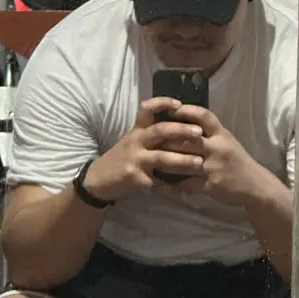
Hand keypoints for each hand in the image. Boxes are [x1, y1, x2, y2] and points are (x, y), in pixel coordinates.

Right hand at [84, 98, 206, 201]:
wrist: (99, 180)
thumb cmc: (121, 158)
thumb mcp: (132, 141)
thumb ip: (150, 134)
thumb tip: (178, 124)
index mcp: (137, 130)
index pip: (146, 109)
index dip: (162, 103)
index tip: (179, 104)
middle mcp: (136, 142)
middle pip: (159, 131)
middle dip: (181, 130)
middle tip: (199, 133)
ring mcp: (135, 160)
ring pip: (162, 158)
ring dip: (182, 160)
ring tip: (199, 163)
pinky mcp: (135, 178)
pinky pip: (158, 184)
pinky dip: (172, 189)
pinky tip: (185, 193)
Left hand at [159, 105, 267, 206]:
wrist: (255, 185)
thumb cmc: (236, 161)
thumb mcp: (227, 141)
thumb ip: (209, 133)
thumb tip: (185, 121)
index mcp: (222, 134)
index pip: (203, 115)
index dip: (186, 110)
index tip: (170, 107)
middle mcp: (218, 147)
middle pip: (187, 138)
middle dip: (166, 138)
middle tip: (149, 137)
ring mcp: (213, 166)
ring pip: (183, 161)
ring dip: (165, 161)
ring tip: (149, 160)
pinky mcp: (210, 184)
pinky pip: (187, 184)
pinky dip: (173, 185)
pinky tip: (161, 184)